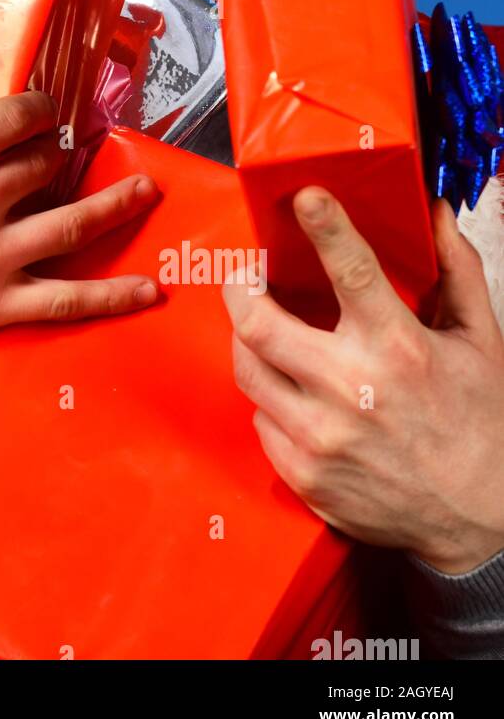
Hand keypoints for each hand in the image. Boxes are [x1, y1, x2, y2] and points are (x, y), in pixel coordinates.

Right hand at [0, 32, 159, 373]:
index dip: (37, 109)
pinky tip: (148, 291)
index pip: (11, 118)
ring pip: (70, 225)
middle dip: (61, 156)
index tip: (46, 110)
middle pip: (43, 167)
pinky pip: (63, 302)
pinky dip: (111, 297)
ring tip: (145, 192)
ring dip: (113, 206)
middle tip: (75, 153)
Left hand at [223, 187, 503, 573]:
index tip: (304, 196)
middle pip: (257, 323)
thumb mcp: (481, 342)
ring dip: (247, 340)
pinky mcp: (302, 474)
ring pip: (245, 367)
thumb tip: (434, 212)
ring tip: (264, 329)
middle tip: (245, 274)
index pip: (352, 272)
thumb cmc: (480, 425)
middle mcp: (352, 391)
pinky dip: (270, 398)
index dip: (325, 227)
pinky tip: (292, 392)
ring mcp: (320, 437)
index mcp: (399, 350)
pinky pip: (258, 417)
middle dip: (239, 286)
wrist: (482, 521)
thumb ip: (456, 271)